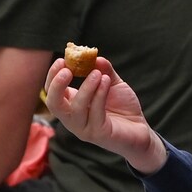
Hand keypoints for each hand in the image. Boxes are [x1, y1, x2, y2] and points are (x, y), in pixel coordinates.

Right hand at [48, 55, 167, 171]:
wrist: (140, 130)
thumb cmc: (122, 107)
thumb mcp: (112, 83)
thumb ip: (104, 70)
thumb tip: (95, 57)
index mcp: (71, 105)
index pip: (51, 92)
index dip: (53, 76)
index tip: (62, 60)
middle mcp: (73, 119)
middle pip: (53, 104)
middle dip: (57, 85)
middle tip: (67, 70)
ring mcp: (84, 128)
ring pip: (75, 109)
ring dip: (85, 88)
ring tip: (97, 73)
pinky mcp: (99, 134)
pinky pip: (96, 113)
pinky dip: (99, 94)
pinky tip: (106, 81)